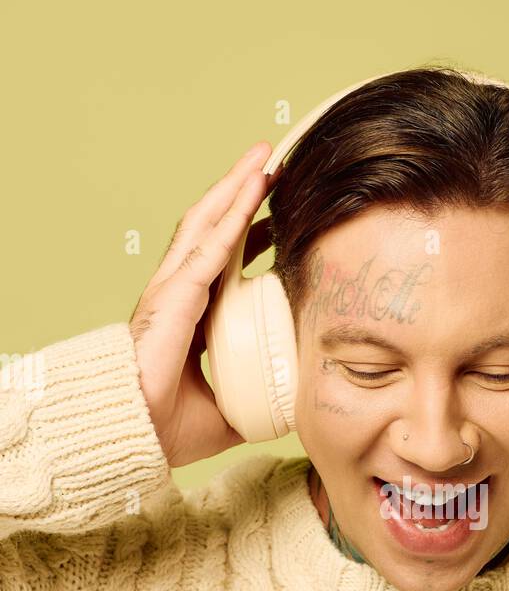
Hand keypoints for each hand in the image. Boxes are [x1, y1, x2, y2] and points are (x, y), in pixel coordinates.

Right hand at [129, 141, 282, 467]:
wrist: (135, 433)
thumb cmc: (167, 424)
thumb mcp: (228, 411)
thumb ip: (256, 400)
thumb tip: (292, 406)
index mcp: (189, 314)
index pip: (220, 260)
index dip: (245, 234)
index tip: (274, 220)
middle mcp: (179, 292)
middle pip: (212, 228)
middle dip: (239, 194)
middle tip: (271, 166)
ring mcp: (174, 288)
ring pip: (208, 223)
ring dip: (235, 187)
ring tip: (263, 158)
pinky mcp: (175, 293)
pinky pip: (211, 245)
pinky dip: (233, 214)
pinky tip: (252, 189)